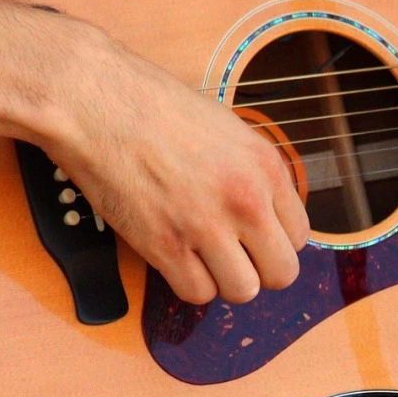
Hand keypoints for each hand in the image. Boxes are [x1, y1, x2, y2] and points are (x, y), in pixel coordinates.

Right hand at [43, 29, 309, 305]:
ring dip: (224, 281)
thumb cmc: (155, 108)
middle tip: (234, 257)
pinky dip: (188, 284)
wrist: (96, 102)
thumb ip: (255, 175)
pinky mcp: (165, 245)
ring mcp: (206, 225)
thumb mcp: (229, 131)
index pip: (300, 236)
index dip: (275, 241)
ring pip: (243, 291)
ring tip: (203, 258)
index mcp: (266, 167)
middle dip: (260, 271)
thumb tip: (267, 217)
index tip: (254, 237)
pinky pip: (197, 293)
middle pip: (282, 273)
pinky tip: (176, 259)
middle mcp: (245, 199)